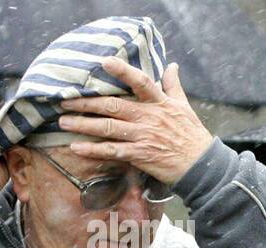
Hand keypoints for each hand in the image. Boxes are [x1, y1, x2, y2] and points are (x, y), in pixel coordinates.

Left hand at [58, 59, 212, 185]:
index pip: (141, 82)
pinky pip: (112, 151)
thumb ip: (173, 85)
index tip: (104, 62)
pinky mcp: (141, 155)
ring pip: (107, 128)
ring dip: (83, 124)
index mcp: (160, 103)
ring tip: (63, 121)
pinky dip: (93, 150)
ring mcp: (143, 137)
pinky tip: (77, 148)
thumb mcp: (185, 107)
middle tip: (64, 99)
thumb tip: (172, 65)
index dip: (123, 71)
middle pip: (112, 106)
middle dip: (86, 102)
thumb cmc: (193, 136)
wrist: (202, 167)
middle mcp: (149, 118)